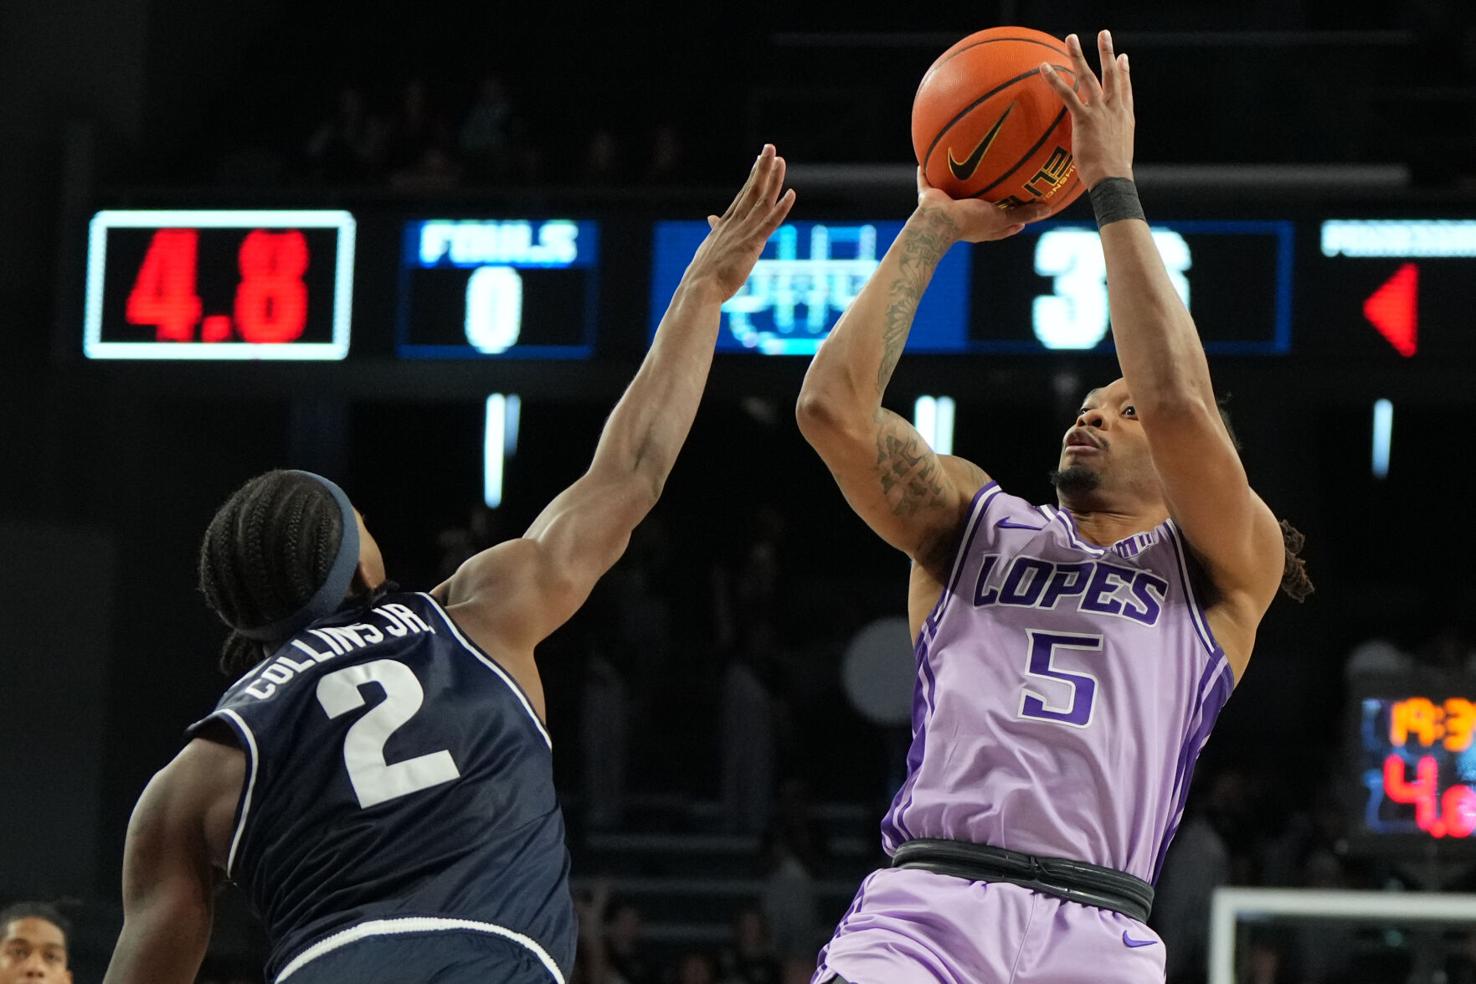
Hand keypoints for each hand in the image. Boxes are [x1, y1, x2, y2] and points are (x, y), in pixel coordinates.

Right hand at [685, 145, 796, 298]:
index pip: (743, 194)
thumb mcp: (711, 246)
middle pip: (752, 190)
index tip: (760, 159)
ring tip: (780, 160)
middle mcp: (735, 223)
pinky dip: (781, 209)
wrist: (699, 289)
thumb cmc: (705, 273)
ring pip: (762, 201)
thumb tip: (711, 219)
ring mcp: (743, 232)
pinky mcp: (751, 245)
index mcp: (726, 223)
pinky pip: (769, 224)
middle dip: (762, 168)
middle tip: (770, 147)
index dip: (753, 176)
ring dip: (772, 180)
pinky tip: (791, 194)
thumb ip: (715, 230)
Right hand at [915, 167, 1049, 242]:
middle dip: (986, 200)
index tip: (1023, 217)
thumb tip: (1048, 209)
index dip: (1012, 223)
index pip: (1000, 228)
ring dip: (956, 183)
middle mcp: (963, 218)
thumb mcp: (1000, 216)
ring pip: (953, 193)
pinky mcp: (930, 198)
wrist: (938, 221)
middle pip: (978, 209)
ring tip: (963, 167)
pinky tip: (926, 159)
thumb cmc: (970, 221)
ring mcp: (946, 208)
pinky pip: (927, 181)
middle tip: (999, 188)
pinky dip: (925, 172)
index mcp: (980, 227)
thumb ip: (1022, 212)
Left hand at [1040, 31, 1134, 188]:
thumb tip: (1103, 157)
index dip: (1125, 73)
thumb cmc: (1112, 177)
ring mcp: (1100, 112)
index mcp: (1124, 118)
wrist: (1113, 180)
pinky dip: (1055, 80)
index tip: (1124, 58)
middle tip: (1104, 34)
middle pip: (1111, 75)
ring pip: (1088, 76)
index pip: (1125, 90)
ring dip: (1078, 55)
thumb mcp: (1117, 157)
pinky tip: (1045, 67)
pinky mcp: (1085, 118)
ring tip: (1071, 38)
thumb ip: (1110, 147)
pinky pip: (1067, 94)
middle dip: (1107, 52)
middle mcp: (1114, 109)